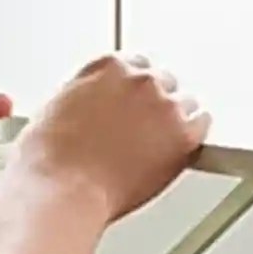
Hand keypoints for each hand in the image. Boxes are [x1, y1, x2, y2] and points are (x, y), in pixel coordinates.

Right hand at [11, 53, 210, 222]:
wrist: (61, 188)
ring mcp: (164, 104)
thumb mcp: (59, 107)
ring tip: (158, 144)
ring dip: (174, 119)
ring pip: (185, 103)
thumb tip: (95, 105)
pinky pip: (202, 123)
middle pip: (163, 82)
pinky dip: (193, 135)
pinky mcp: (183, 133)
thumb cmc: (50, 160)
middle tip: (144, 128)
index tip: (135, 103)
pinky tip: (180, 148)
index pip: (136, 65)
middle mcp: (139, 79)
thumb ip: (88, 95)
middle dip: (154, 103)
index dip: (135, 89)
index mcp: (108, 67)